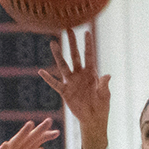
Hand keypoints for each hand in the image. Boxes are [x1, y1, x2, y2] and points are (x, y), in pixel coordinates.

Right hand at [38, 30, 109, 148]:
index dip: (88, 44)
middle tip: (68, 29)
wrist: (93, 119)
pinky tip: (41, 71)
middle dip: (72, 43)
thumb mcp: (105, 95)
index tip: (86, 31)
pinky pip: (55, 84)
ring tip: (52, 43)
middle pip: (75, 55)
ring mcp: (71, 82)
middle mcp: (80, 75)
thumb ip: (104, 85)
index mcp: (91, 73)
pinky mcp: (65, 92)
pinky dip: (48, 78)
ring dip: (58, 55)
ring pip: (63, 65)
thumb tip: (107, 75)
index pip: (89, 55)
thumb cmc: (101, 106)